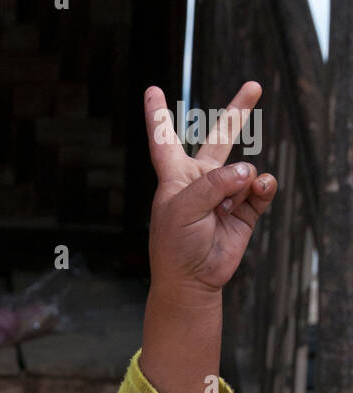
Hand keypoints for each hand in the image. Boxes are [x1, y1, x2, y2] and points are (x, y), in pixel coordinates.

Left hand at [144, 82, 278, 297]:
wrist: (192, 281)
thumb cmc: (176, 245)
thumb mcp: (183, 209)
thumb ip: (214, 184)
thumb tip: (248, 173)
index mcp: (175, 176)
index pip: (163, 138)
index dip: (157, 114)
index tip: (152, 90)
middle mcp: (201, 180)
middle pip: (220, 138)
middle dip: (237, 113)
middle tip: (254, 87)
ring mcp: (226, 194)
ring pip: (244, 171)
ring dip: (240, 185)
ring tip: (227, 207)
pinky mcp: (246, 210)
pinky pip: (262, 188)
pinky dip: (264, 187)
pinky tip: (260, 189)